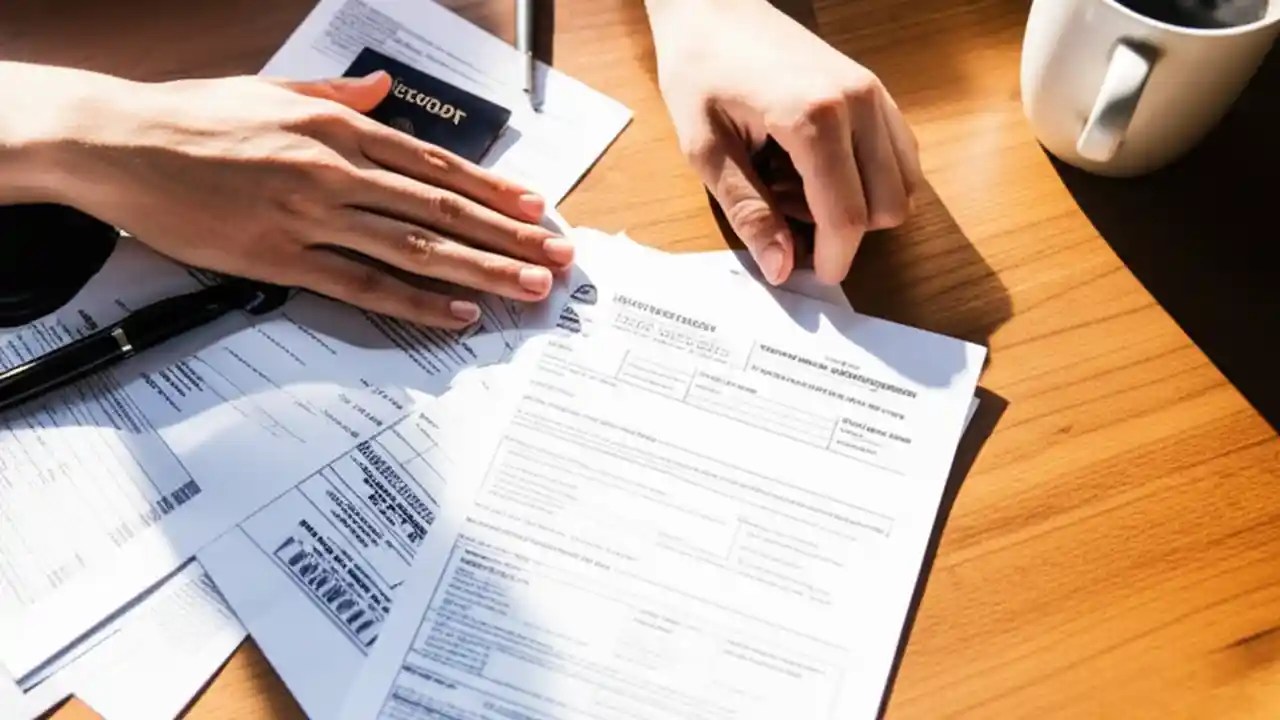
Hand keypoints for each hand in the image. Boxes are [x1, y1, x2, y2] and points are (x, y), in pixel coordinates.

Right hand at [26, 66, 569, 328]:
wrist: (120, 142)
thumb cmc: (192, 117)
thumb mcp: (272, 90)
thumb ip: (334, 97)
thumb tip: (379, 90)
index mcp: (339, 131)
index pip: (437, 166)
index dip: (493, 192)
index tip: (536, 209)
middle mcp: (338, 171)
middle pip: (442, 210)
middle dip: (509, 236)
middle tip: (557, 257)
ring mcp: (314, 216)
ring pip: (416, 248)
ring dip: (480, 271)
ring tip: (528, 287)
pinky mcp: (282, 257)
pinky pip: (362, 285)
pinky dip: (414, 302)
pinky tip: (455, 314)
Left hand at [645, 0, 922, 284]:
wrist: (714, 7)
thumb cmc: (701, 70)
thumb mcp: (705, 150)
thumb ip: (748, 211)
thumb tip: (781, 267)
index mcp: (812, 117)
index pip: (846, 216)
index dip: (834, 259)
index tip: (812, 276)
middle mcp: (858, 103)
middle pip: (886, 207)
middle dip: (843, 232)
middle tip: (785, 213)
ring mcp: (874, 93)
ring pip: (902, 185)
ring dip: (859, 205)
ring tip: (798, 186)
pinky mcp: (877, 91)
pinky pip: (900, 157)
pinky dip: (871, 180)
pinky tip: (820, 168)